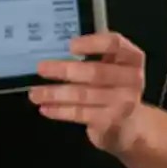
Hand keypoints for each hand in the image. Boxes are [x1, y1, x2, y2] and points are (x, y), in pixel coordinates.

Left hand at [30, 32, 146, 154]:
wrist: (130, 125)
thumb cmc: (113, 87)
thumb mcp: (112, 66)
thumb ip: (95, 54)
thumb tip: (56, 47)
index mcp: (131, 57)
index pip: (115, 44)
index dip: (93, 43)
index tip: (70, 45)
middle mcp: (131, 79)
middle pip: (96, 72)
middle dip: (65, 70)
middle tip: (41, 68)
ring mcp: (123, 102)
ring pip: (84, 95)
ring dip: (55, 94)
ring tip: (35, 93)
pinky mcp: (110, 122)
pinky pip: (80, 114)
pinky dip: (60, 111)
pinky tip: (45, 108)